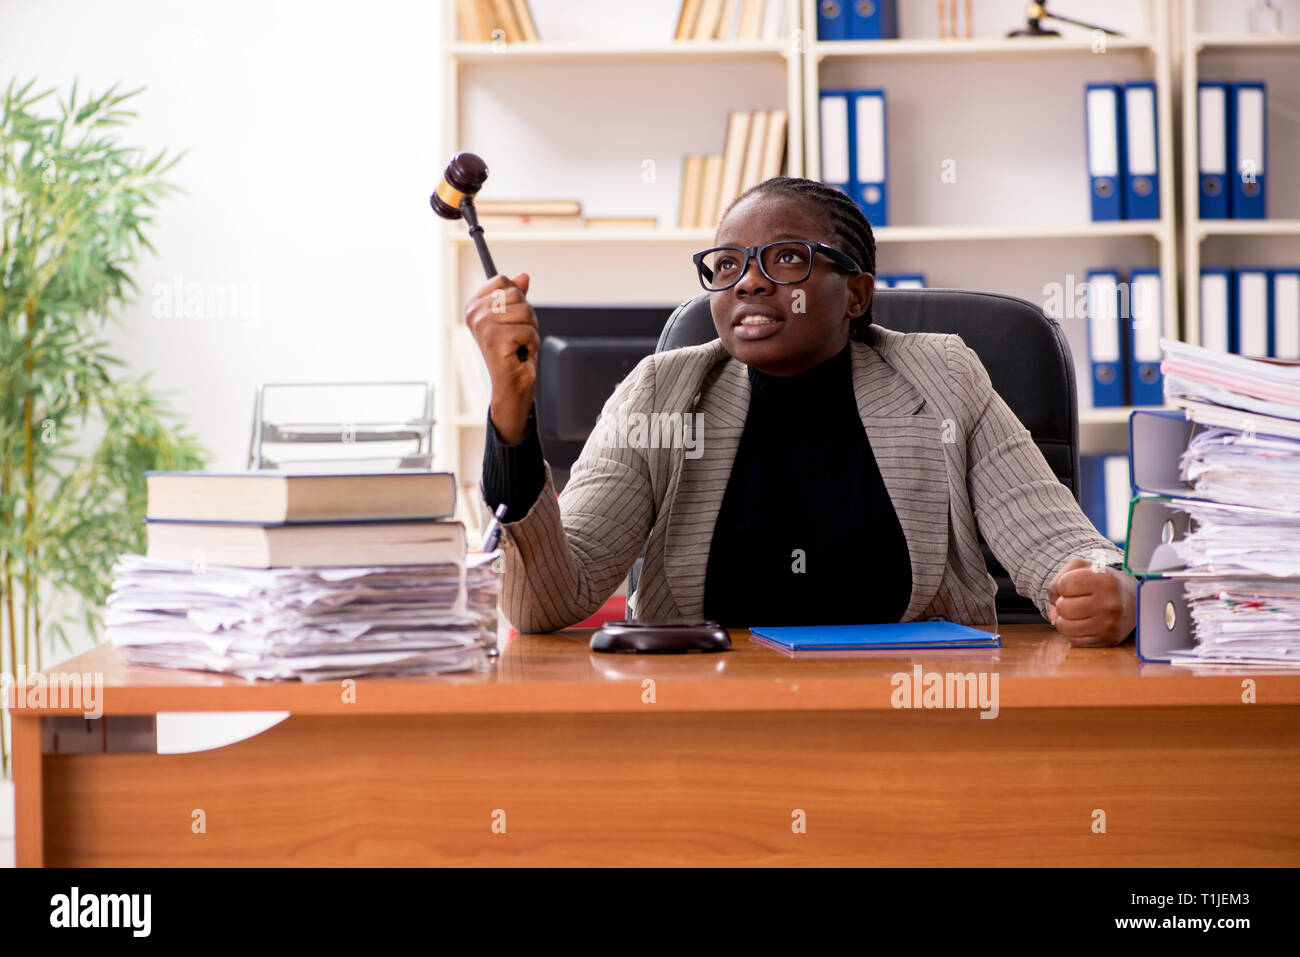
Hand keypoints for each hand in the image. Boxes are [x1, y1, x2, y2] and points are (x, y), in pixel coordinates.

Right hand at [465, 272, 537, 443]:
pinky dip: (532, 344)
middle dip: (526, 315)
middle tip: (517, 335)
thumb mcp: (516, 318)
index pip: (503, 281)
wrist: (512, 384)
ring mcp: (482, 326)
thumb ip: (517, 296)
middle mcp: (474, 314)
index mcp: (474, 305)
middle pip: (516, 294)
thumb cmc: (514, 352)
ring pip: (526, 311)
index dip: (516, 298)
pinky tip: (519, 354)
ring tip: (518, 345)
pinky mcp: (495, 340)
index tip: (511, 317)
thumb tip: (523, 276)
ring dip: (530, 331)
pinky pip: (529, 330)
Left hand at [1046, 556, 1136, 646]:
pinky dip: (1073, 632)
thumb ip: (1058, 581)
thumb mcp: (1082, 568)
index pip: (1063, 585)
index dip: (1063, 585)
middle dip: (1063, 603)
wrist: (1133, 599)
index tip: (1074, 585)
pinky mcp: (1108, 640)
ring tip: (1078, 612)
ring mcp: (1110, 624)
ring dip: (1065, 620)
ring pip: (1064, 627)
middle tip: (1076, 600)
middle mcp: (1110, 603)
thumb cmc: (1101, 581)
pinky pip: (1073, 641)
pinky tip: (1085, 623)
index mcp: (1105, 580)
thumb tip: (1053, 614)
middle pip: (1062, 607)